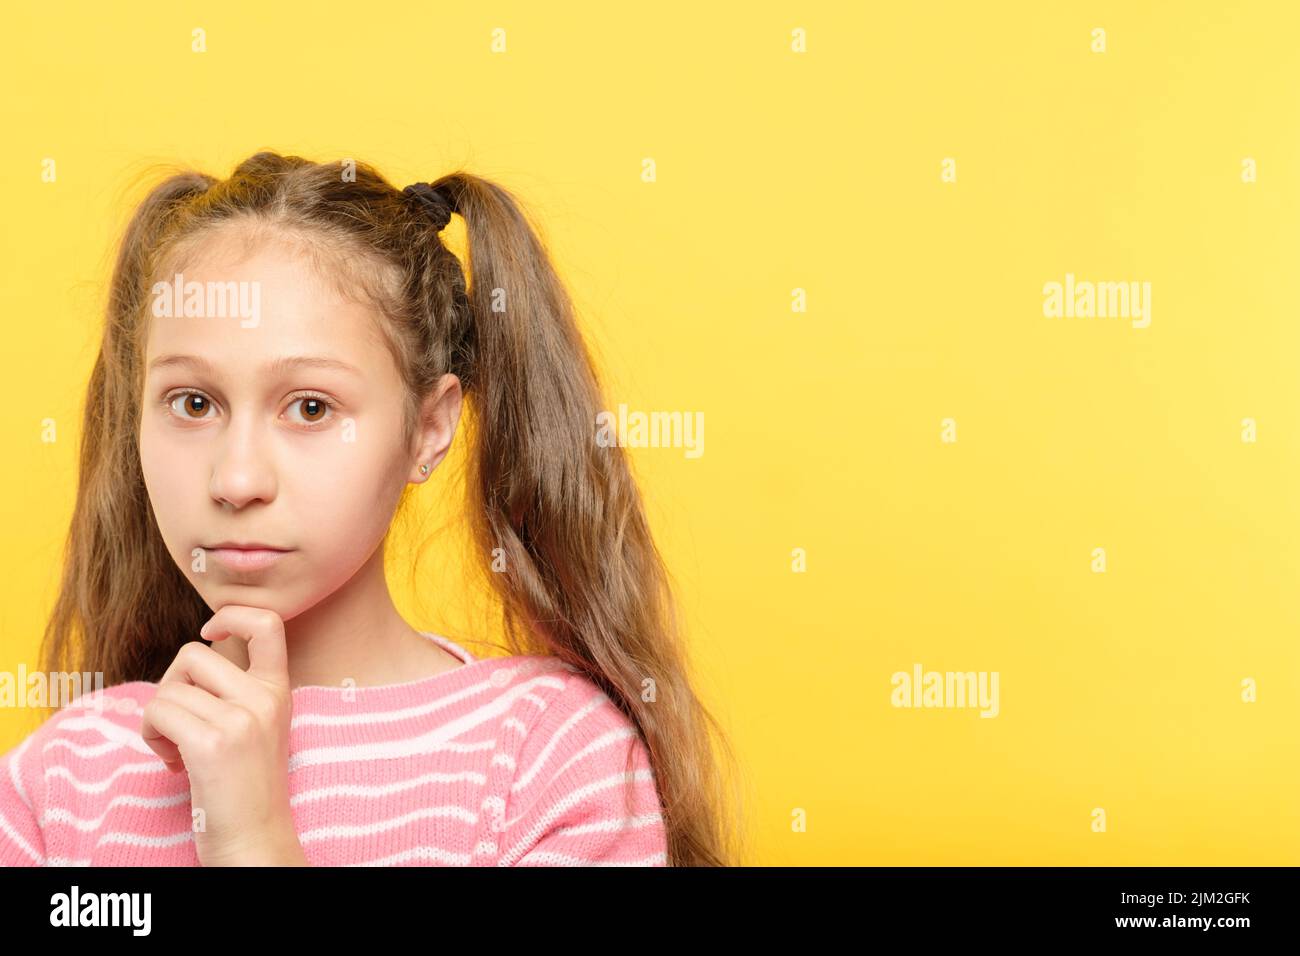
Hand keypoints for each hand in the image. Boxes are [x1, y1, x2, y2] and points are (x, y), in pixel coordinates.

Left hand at [139, 605, 307, 865]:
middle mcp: (265, 698)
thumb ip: (238, 690)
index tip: (210, 632)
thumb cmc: (246, 789)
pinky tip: (171, 762)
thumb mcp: (258, 727)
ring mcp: (241, 719)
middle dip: (172, 685)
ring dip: (157, 718)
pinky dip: (151, 736)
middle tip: (182, 723)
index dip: (231, 614)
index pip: (268, 622)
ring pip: (169, 687)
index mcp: (279, 691)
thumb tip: (198, 654)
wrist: (256, 842)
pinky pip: (158, 712)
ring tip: (176, 749)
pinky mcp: (213, 743)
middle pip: (194, 654)